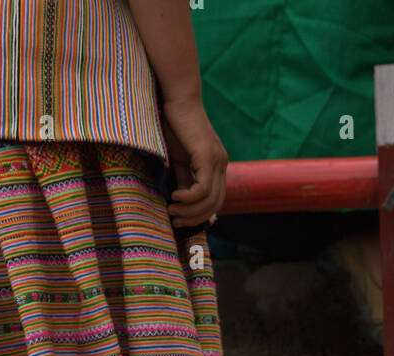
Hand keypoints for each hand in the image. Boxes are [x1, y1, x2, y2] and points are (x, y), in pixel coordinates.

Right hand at [161, 96, 227, 227]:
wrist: (177, 98)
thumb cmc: (174, 124)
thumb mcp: (179, 158)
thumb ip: (184, 180)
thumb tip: (182, 202)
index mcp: (218, 165)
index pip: (216, 200)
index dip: (201, 215)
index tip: (181, 220)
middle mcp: (222, 163)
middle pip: (216, 204)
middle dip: (195, 218)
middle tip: (174, 220)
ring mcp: (217, 160)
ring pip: (210, 200)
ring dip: (190, 211)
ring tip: (171, 210)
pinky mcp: (208, 156)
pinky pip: (202, 189)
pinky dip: (188, 198)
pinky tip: (175, 196)